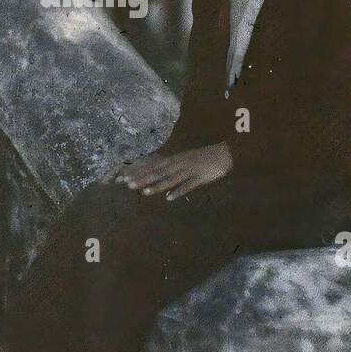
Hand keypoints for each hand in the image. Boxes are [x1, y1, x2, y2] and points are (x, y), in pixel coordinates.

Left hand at [112, 142, 232, 199]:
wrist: (225, 153)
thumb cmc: (204, 157)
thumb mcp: (185, 160)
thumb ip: (173, 168)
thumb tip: (158, 177)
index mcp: (175, 159)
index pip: (153, 166)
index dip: (139, 172)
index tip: (125, 178)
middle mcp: (179, 164)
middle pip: (158, 172)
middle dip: (143, 179)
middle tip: (128, 185)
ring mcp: (190, 170)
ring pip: (171, 179)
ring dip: (158, 186)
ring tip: (144, 193)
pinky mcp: (201, 177)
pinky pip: (189, 185)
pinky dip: (179, 191)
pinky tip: (170, 198)